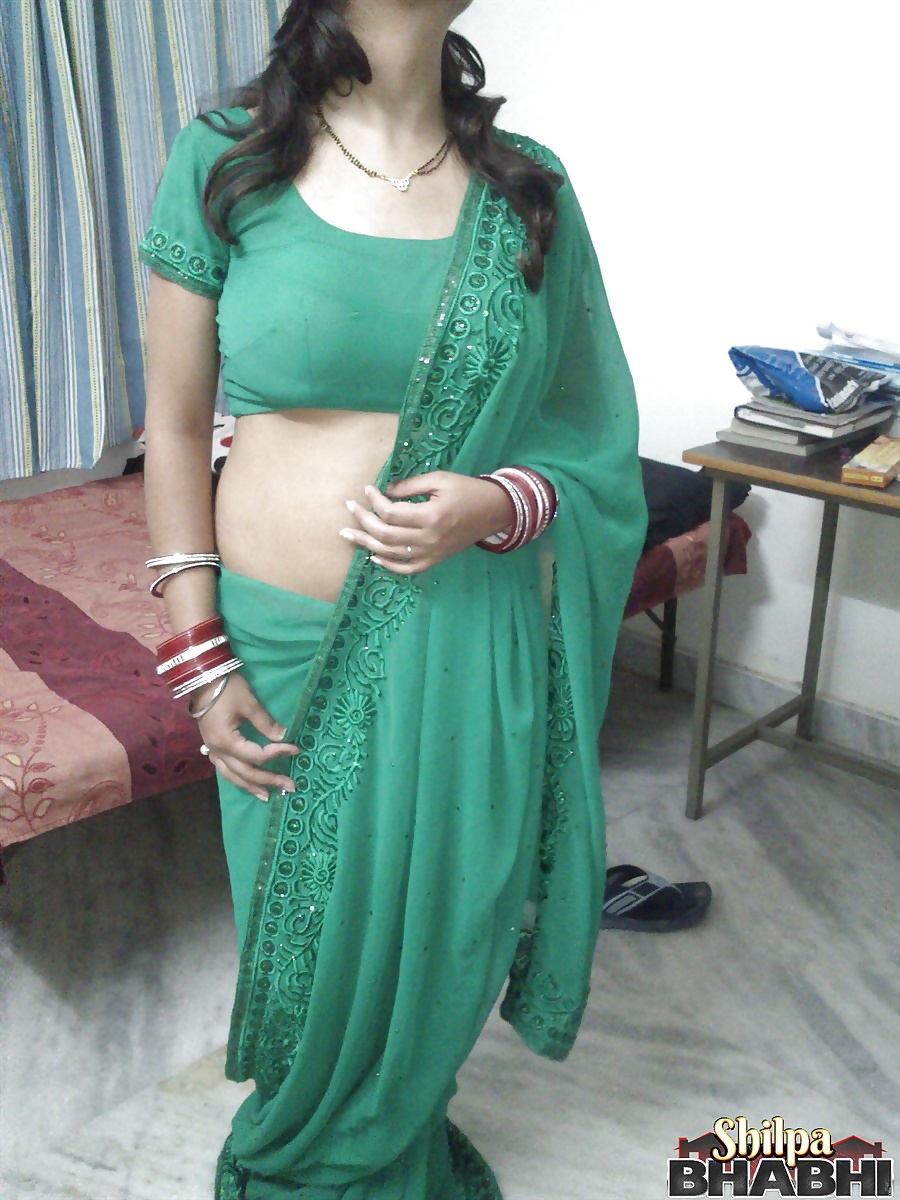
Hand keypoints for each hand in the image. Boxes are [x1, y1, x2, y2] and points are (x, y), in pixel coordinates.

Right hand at [195, 672, 299, 800]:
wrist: (203, 678)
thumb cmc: (227, 688)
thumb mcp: (249, 703)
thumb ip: (266, 723)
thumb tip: (283, 737)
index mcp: (227, 742)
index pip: (257, 755)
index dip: (277, 753)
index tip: (295, 749)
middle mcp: (218, 751)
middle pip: (245, 773)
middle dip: (268, 780)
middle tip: (290, 786)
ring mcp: (213, 749)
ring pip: (232, 775)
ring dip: (250, 786)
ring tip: (266, 796)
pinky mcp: (211, 745)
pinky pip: (224, 768)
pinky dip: (236, 777)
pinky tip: (244, 782)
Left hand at [339, 471, 513, 574]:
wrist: (494, 511)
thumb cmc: (467, 490)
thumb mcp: (440, 479)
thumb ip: (411, 486)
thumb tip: (385, 491)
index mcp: (431, 516)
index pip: (391, 513)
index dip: (374, 501)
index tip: (367, 489)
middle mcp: (429, 538)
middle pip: (386, 535)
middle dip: (363, 520)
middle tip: (350, 507)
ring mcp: (432, 553)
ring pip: (391, 553)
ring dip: (366, 543)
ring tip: (348, 533)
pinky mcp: (435, 560)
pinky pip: (408, 568)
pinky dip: (389, 565)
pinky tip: (373, 556)